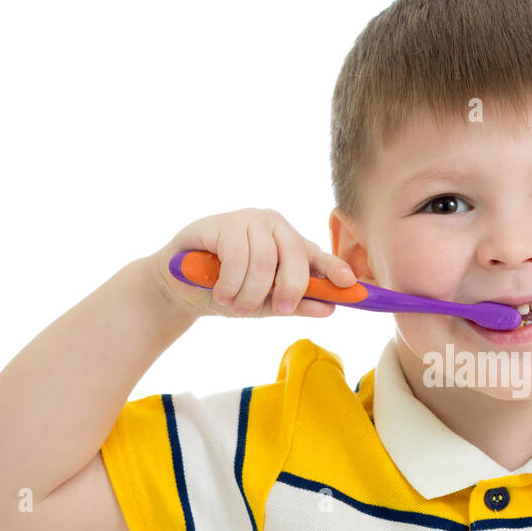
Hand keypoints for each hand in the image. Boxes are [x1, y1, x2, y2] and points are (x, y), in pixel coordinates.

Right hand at [144, 207, 358, 318]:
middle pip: (294, 256)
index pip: (317, 255)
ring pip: (263, 262)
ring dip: (249, 293)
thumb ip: (296, 304)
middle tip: (277, 310)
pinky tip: (222, 294)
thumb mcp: (266, 304)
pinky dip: (230, 284)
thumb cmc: (229, 291)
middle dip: (288, 289)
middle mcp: (273, 226)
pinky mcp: (222, 223)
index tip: (349, 284)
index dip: (334, 267)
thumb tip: (330, 309)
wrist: (182, 286)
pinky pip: (236, 258)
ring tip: (236, 305)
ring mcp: (248, 220)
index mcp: (290, 244)